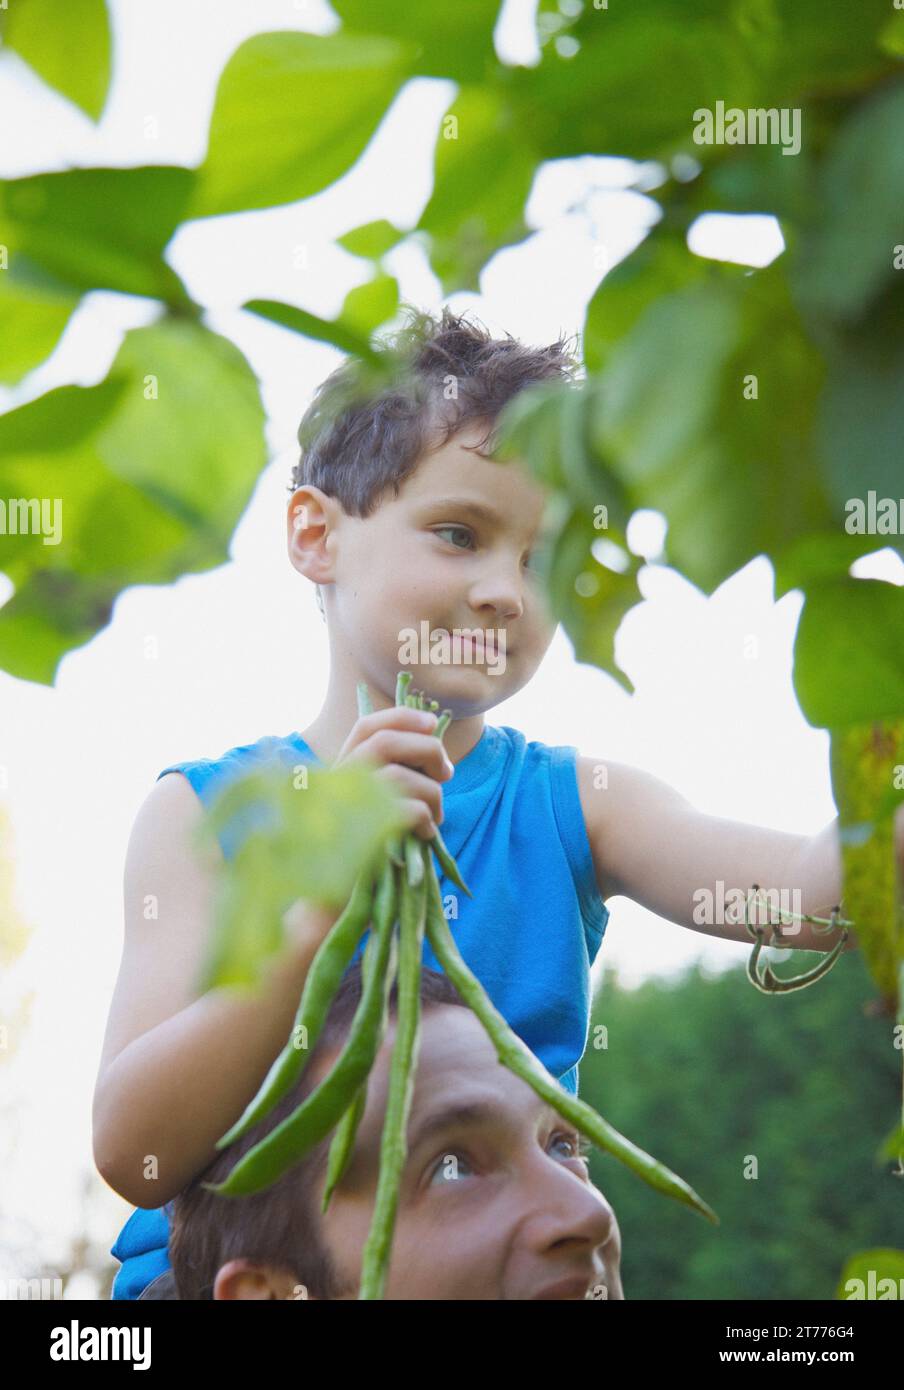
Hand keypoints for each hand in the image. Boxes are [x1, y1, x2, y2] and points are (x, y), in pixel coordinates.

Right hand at [334, 703, 454, 841]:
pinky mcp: (362, 834)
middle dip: (426, 750)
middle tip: (446, 773)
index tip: (433, 723)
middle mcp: (338, 782)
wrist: (333, 900)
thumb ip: (395, 775)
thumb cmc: (362, 849)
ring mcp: (346, 807)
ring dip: (432, 794)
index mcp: (340, 769)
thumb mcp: (373, 803)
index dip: (402, 717)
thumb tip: (439, 760)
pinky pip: (409, 810)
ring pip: (401, 777)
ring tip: (436, 816)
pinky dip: (426, 818)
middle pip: (386, 742)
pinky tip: (426, 832)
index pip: (367, 726)